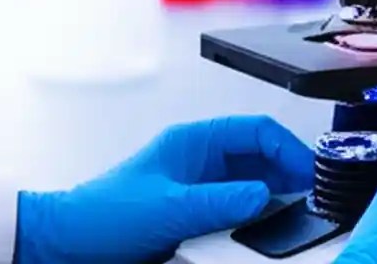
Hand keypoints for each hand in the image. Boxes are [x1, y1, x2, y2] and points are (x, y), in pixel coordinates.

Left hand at [15, 116, 313, 263]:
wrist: (65, 245)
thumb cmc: (101, 214)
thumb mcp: (168, 208)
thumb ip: (220, 202)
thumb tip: (265, 196)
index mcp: (195, 140)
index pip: (257, 131)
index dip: (289, 149)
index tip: (310, 174)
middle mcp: (200, 161)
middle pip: (261, 160)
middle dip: (288, 177)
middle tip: (311, 199)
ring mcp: (199, 188)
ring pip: (252, 188)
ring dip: (272, 202)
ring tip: (290, 218)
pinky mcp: (195, 216)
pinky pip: (236, 214)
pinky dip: (252, 223)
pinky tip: (260, 234)